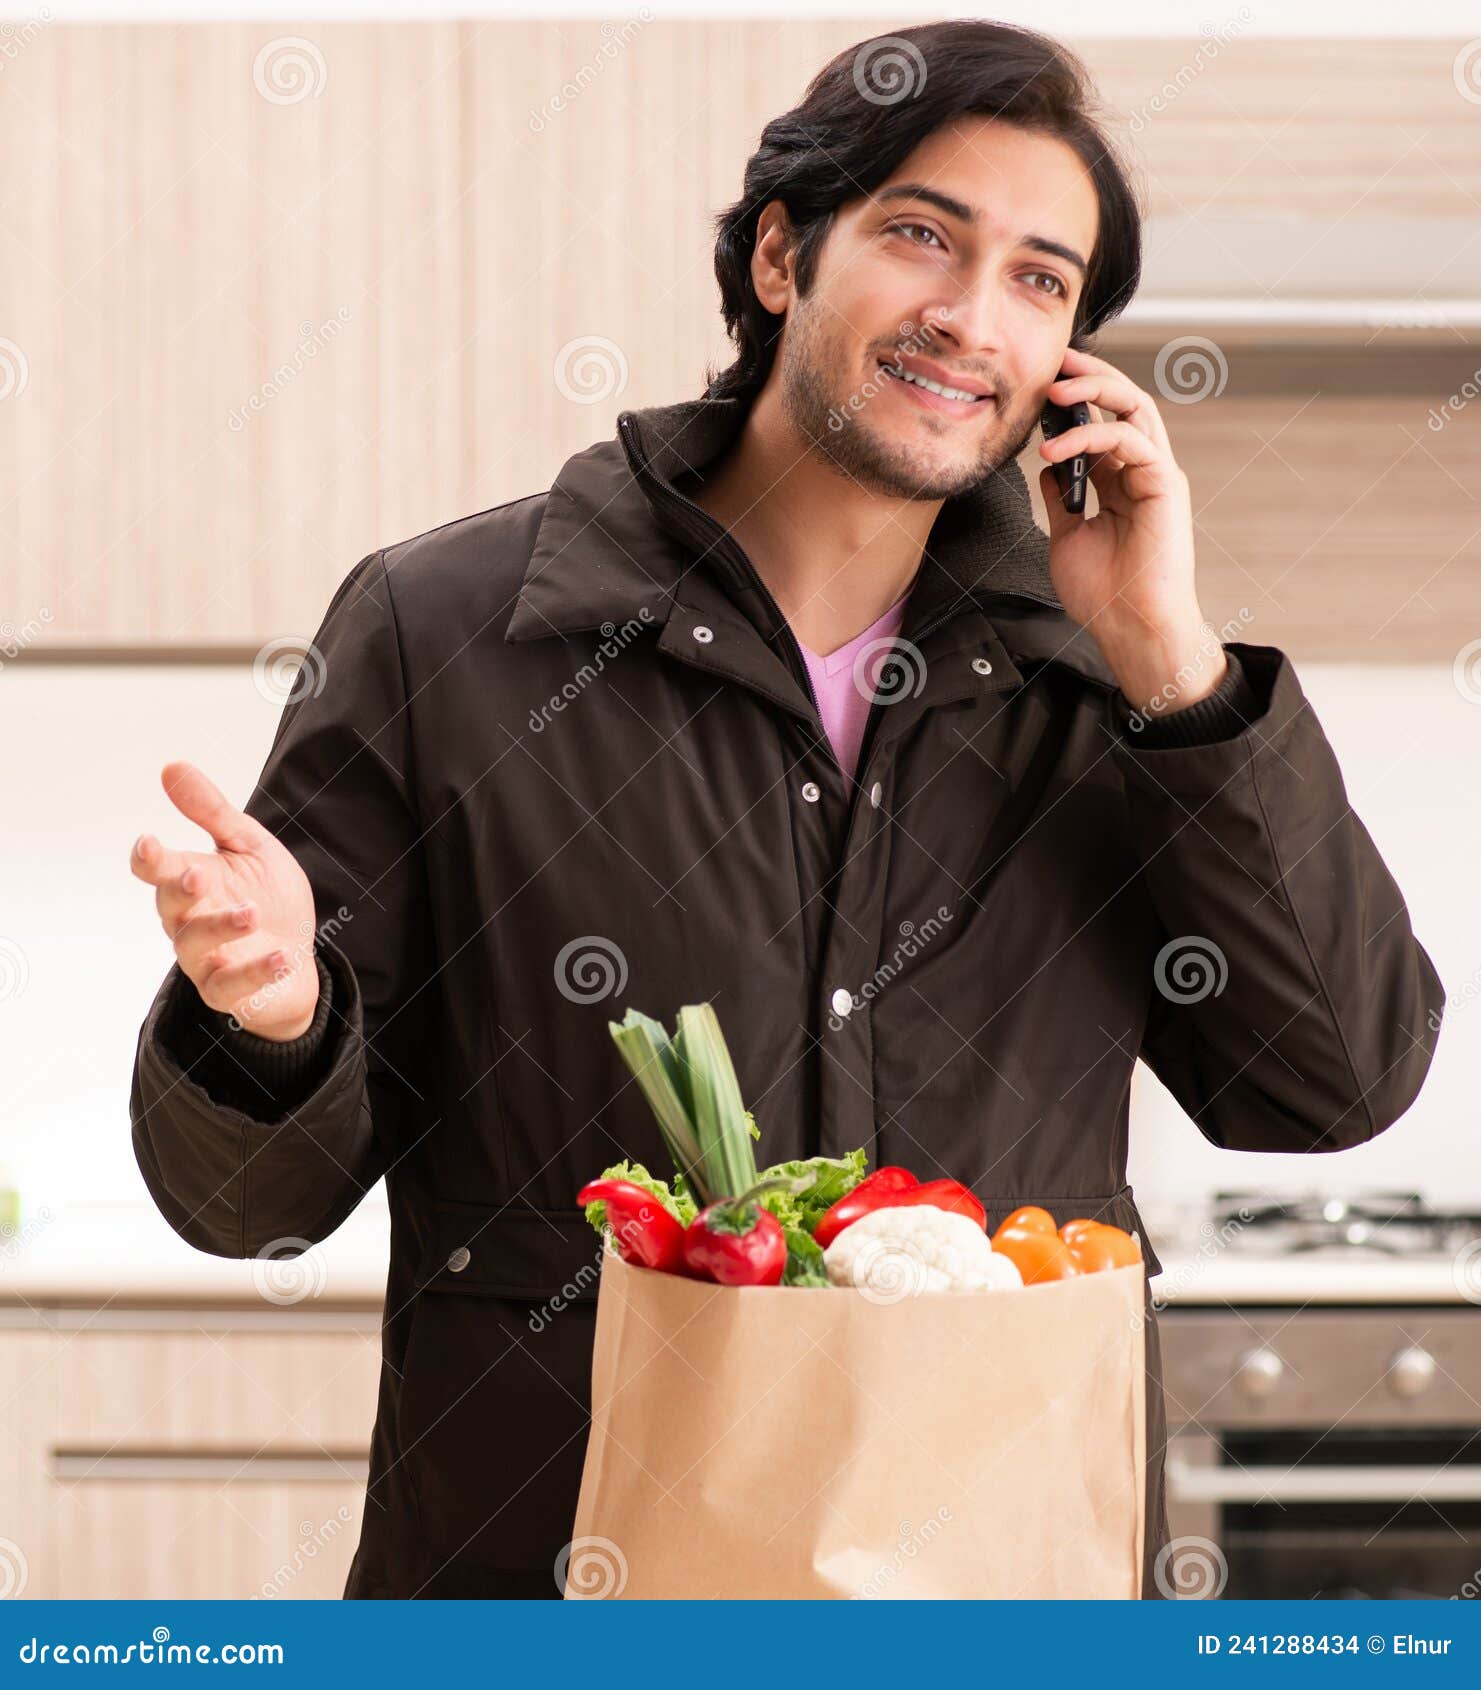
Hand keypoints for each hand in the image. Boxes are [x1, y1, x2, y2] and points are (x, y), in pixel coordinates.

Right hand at [131, 761, 319, 1040]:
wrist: (300, 955)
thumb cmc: (270, 898)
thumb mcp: (250, 847)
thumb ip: (213, 812)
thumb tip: (171, 767)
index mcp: (190, 882)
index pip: (155, 869)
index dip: (149, 859)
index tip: (150, 844)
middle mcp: (188, 920)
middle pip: (168, 906)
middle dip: (180, 890)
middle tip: (199, 874)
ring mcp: (204, 959)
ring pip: (195, 945)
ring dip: (221, 928)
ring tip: (252, 913)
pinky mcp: (227, 991)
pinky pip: (230, 986)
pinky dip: (254, 972)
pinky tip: (280, 957)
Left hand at [1037, 345, 1225, 713]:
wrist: (1130, 628)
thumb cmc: (1104, 594)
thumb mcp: (1068, 537)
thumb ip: (1062, 499)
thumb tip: (1048, 467)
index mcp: (1123, 482)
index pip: (1104, 421)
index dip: (1077, 399)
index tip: (1043, 386)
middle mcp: (1143, 472)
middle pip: (1125, 402)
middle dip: (1091, 376)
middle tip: (1055, 363)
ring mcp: (1157, 475)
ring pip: (1135, 408)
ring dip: (1095, 390)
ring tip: (1054, 391)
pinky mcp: (1166, 485)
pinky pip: (1130, 440)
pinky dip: (1091, 435)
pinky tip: (1055, 449)